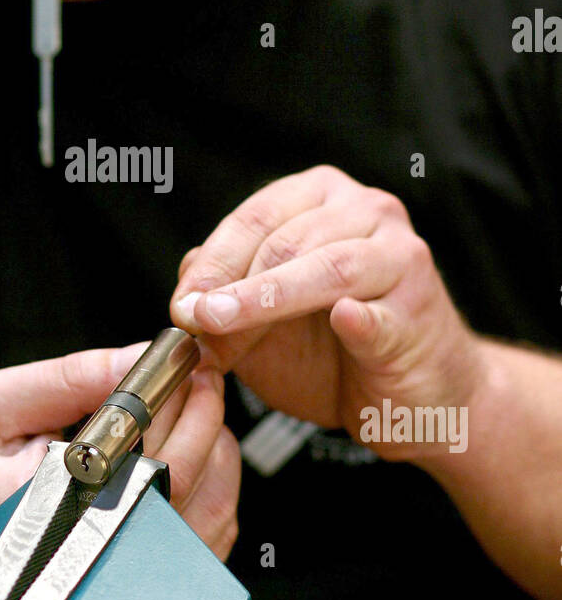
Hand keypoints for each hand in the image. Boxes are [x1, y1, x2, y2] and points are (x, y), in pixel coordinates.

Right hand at [0, 343, 239, 562]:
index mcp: (55, 499)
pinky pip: (214, 530)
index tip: (183, 363)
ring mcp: (133, 571)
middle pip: (184, 471)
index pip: (138, 446)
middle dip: (203, 410)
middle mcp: (98, 546)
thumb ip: (65, 380)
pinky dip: (220, 483)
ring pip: (212, 503)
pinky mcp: (154, 580)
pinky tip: (201, 451)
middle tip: (201, 373)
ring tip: (200, 406)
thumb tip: (133, 359)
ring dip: (218, 445)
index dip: (172, 398)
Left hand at [169, 165, 486, 461]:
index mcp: (325, 199)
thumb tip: (186, 289)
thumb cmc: (338, 353)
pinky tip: (340, 323)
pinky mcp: (419, 314)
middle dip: (232, 287)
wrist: (415, 400)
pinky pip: (379, 314)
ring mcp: (401, 260)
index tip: (181, 304)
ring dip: (267, 299)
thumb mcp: (267, 322)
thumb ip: (226, 295)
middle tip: (196, 324)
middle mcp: (369, 213)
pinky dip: (357, 321)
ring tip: (223, 324)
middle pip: (285, 241)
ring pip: (327, 267)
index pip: (256, 219)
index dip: (211, 262)